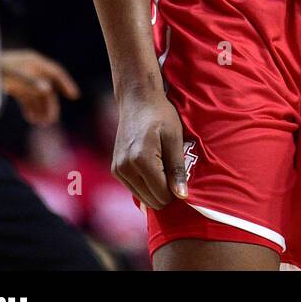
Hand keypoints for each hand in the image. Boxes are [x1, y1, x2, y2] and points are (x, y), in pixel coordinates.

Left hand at [0, 48, 79, 125]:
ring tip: (41, 124)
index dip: (66, 84)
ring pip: (38, 95)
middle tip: (51, 121)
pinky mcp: (13, 86)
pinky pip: (27, 98)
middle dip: (50, 104)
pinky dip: (30, 108)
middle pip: (47, 87)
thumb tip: (47, 90)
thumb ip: (29, 81)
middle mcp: (30, 69)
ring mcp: (22, 77)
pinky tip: (31, 119)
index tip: (74, 96)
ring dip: (41, 109)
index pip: (55, 72)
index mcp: (33, 61)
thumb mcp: (11, 75)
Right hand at [112, 85, 188, 209]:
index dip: (176, 191)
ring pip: (142, 197)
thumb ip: (177, 169)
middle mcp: (125, 168)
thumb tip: (182, 196)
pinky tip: (156, 168)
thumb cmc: (161, 116)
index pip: (162, 194)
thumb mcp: (175, 138)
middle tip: (176, 172)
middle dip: (167, 192)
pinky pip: (135, 189)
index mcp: (141, 160)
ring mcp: (118, 170)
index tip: (184, 178)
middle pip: (151, 199)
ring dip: (156, 189)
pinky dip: (147, 185)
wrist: (138, 101)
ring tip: (165, 167)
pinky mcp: (115, 170)